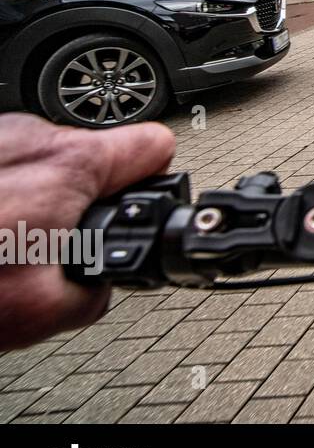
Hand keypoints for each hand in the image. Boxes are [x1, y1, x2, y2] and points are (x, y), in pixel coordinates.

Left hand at [0, 114, 174, 351]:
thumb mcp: (44, 311)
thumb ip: (96, 290)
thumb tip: (98, 286)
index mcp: (70, 163)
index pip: (155, 146)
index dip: (152, 183)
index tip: (137, 206)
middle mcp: (30, 136)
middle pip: (89, 160)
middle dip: (75, 202)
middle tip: (43, 248)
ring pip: (36, 164)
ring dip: (26, 200)